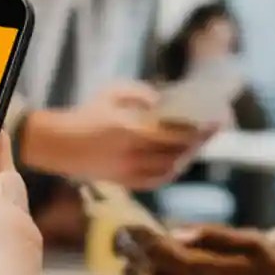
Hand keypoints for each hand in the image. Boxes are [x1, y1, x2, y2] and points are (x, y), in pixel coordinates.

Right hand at [22, 82, 215, 189]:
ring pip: (170, 169)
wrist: (59, 145)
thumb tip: (163, 100)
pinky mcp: (124, 183)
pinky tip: (177, 161)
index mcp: (130, 130)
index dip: (198, 129)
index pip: (175, 133)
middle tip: (212, 130)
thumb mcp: (111, 92)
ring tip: (195, 144)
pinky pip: (156, 181)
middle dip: (198, 141)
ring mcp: (129, 172)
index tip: (215, 119)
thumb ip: (140, 92)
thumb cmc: (85, 115)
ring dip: (186, 157)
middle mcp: (133, 154)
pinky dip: (170, 172)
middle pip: (177, 152)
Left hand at [123, 225, 274, 274]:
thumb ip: (212, 235)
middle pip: (149, 274)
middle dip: (133, 257)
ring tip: (129, 267)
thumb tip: (175, 231)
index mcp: (200, 271)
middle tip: (121, 244)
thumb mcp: (253, 243)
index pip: (155, 250)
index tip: (128, 227)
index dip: (138, 237)